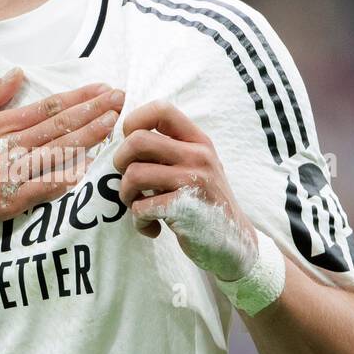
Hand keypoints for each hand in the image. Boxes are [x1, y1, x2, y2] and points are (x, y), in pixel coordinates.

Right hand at [0, 69, 124, 236]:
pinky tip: (88, 166)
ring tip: (114, 123)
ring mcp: (11, 173)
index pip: (48, 107)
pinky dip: (66, 176)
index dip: (79, 97)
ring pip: (58, 151)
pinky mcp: (9, 200)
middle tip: (122, 98)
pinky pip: (44, 187)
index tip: (103, 89)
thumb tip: (17, 73)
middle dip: (94, 110)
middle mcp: (9, 145)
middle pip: (60, 125)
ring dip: (89, 136)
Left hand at [113, 100, 257, 279]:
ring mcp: (193, 181)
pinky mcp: (184, 208)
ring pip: (133, 174)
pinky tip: (152, 227)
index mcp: (198, 141)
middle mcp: (198, 156)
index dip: (134, 121)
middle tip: (129, 181)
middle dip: (120, 162)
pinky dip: (139, 221)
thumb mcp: (197, 168)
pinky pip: (141, 207)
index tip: (129, 143)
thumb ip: (170, 151)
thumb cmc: (203, 204)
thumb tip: (124, 139)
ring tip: (138, 207)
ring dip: (126, 195)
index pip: (161, 109)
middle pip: (137, 141)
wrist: (233, 244)